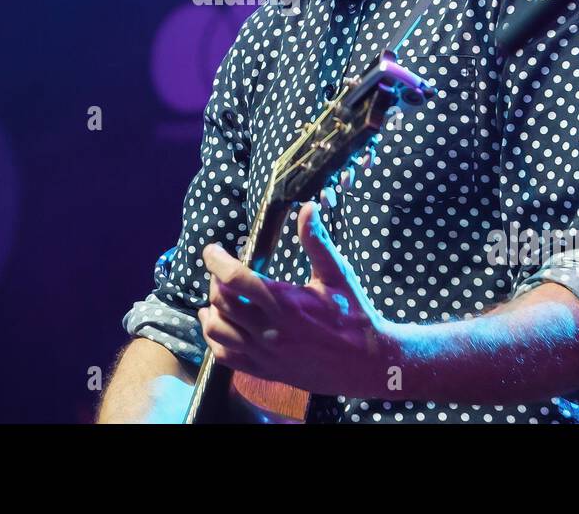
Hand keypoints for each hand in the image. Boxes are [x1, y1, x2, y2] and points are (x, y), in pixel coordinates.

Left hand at [198, 201, 400, 398]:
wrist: (367, 363)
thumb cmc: (354, 315)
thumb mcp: (337, 274)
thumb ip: (317, 241)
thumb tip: (307, 207)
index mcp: (286, 304)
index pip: (235, 279)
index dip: (216, 261)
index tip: (212, 250)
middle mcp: (270, 330)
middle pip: (221, 303)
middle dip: (215, 282)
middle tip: (222, 272)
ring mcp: (265, 354)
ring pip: (218, 332)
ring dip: (211, 312)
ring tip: (217, 298)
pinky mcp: (266, 370)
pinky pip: (226, 358)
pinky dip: (215, 340)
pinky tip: (221, 326)